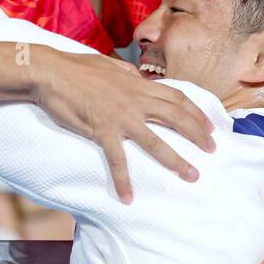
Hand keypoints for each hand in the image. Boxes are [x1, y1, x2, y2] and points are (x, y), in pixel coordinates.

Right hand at [32, 47, 214, 202]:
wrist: (50, 72)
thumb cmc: (77, 68)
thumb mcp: (110, 66)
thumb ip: (128, 75)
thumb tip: (137, 78)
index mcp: (138, 85)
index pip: (176, 97)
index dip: (195, 112)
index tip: (209, 125)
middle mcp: (135, 100)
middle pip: (175, 117)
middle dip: (197, 135)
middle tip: (213, 150)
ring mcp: (120, 116)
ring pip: (155, 141)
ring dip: (175, 160)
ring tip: (191, 175)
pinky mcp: (101, 130)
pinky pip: (116, 160)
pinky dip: (123, 180)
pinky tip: (128, 197)